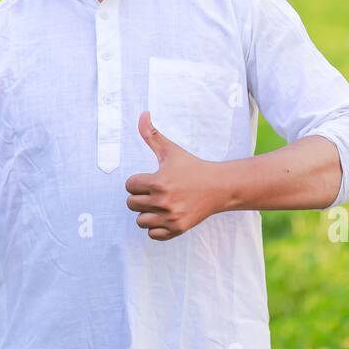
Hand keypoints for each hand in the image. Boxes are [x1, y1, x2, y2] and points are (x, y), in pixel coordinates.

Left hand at [124, 110, 226, 239]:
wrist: (219, 187)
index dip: (138, 181)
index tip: (152, 178)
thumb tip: (142, 113)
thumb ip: (152, 134)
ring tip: (160, 203)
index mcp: (159, 182)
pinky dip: (156, 227)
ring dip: (147, 213)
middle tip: (156, 191)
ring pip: (140, 221)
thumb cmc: (193, 167)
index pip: (129, 185)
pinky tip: (166, 215)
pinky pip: (152, 234)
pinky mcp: (177, 229)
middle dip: (140, 196)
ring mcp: (171, 218)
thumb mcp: (172, 151)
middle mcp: (163, 202)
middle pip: (131, 203)